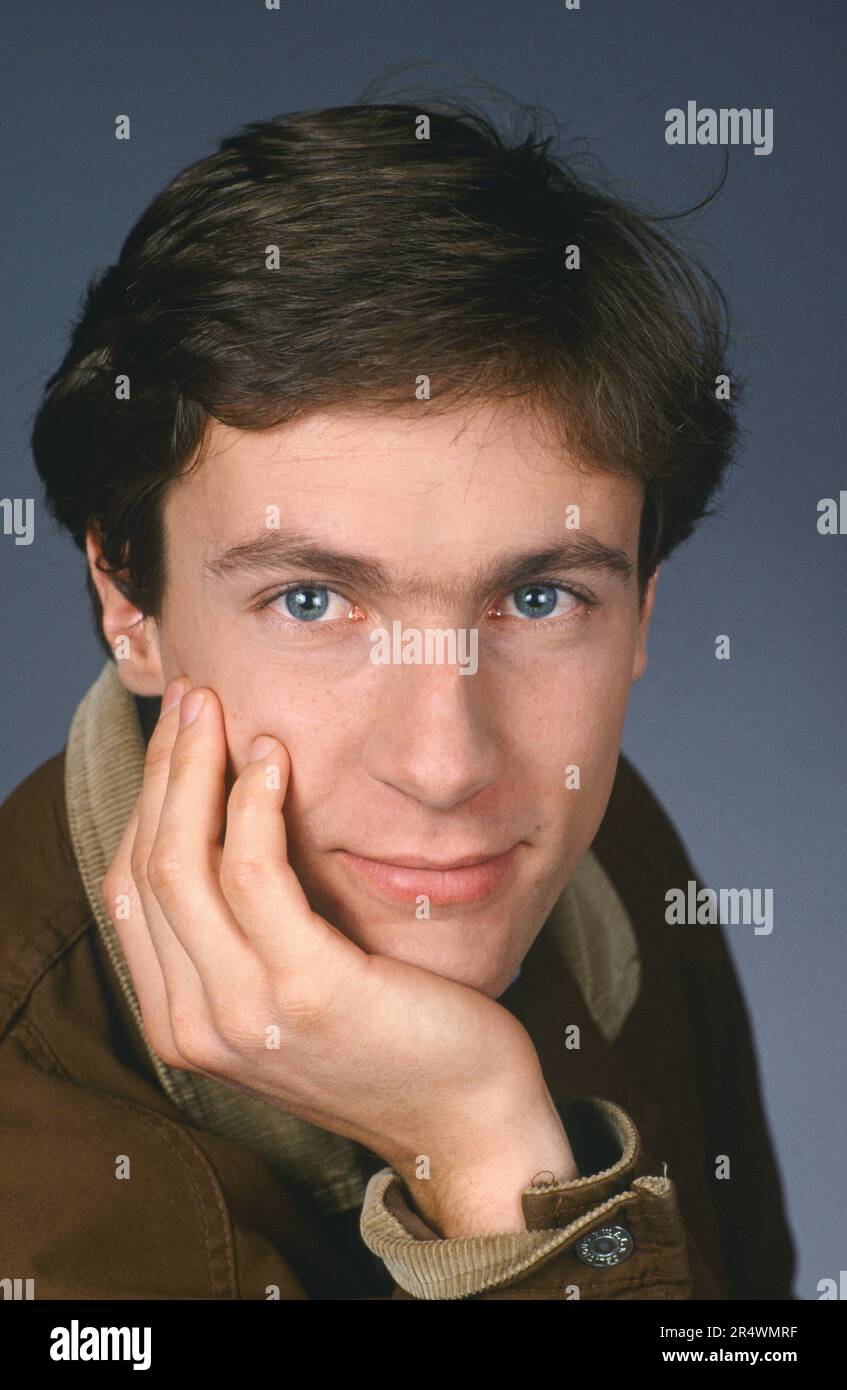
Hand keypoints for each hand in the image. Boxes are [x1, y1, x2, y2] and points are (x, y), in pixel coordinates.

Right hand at [102, 677, 577, 1233]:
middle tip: (193, 698)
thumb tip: (220, 826)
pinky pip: (253, 875)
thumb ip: (239, 935)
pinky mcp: (306, 992)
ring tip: (221, 709)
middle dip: (165, 768)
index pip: (130, 890)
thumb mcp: (288, 990)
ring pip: (184, 862)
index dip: (148, 799)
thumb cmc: (388, 1039)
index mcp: (180, 1022)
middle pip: (147, 865)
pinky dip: (253, 805)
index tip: (178, 733)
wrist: (464, 1120)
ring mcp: (243, 1015)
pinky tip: (276, 759)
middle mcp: (193, 1025)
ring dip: (196, 770)